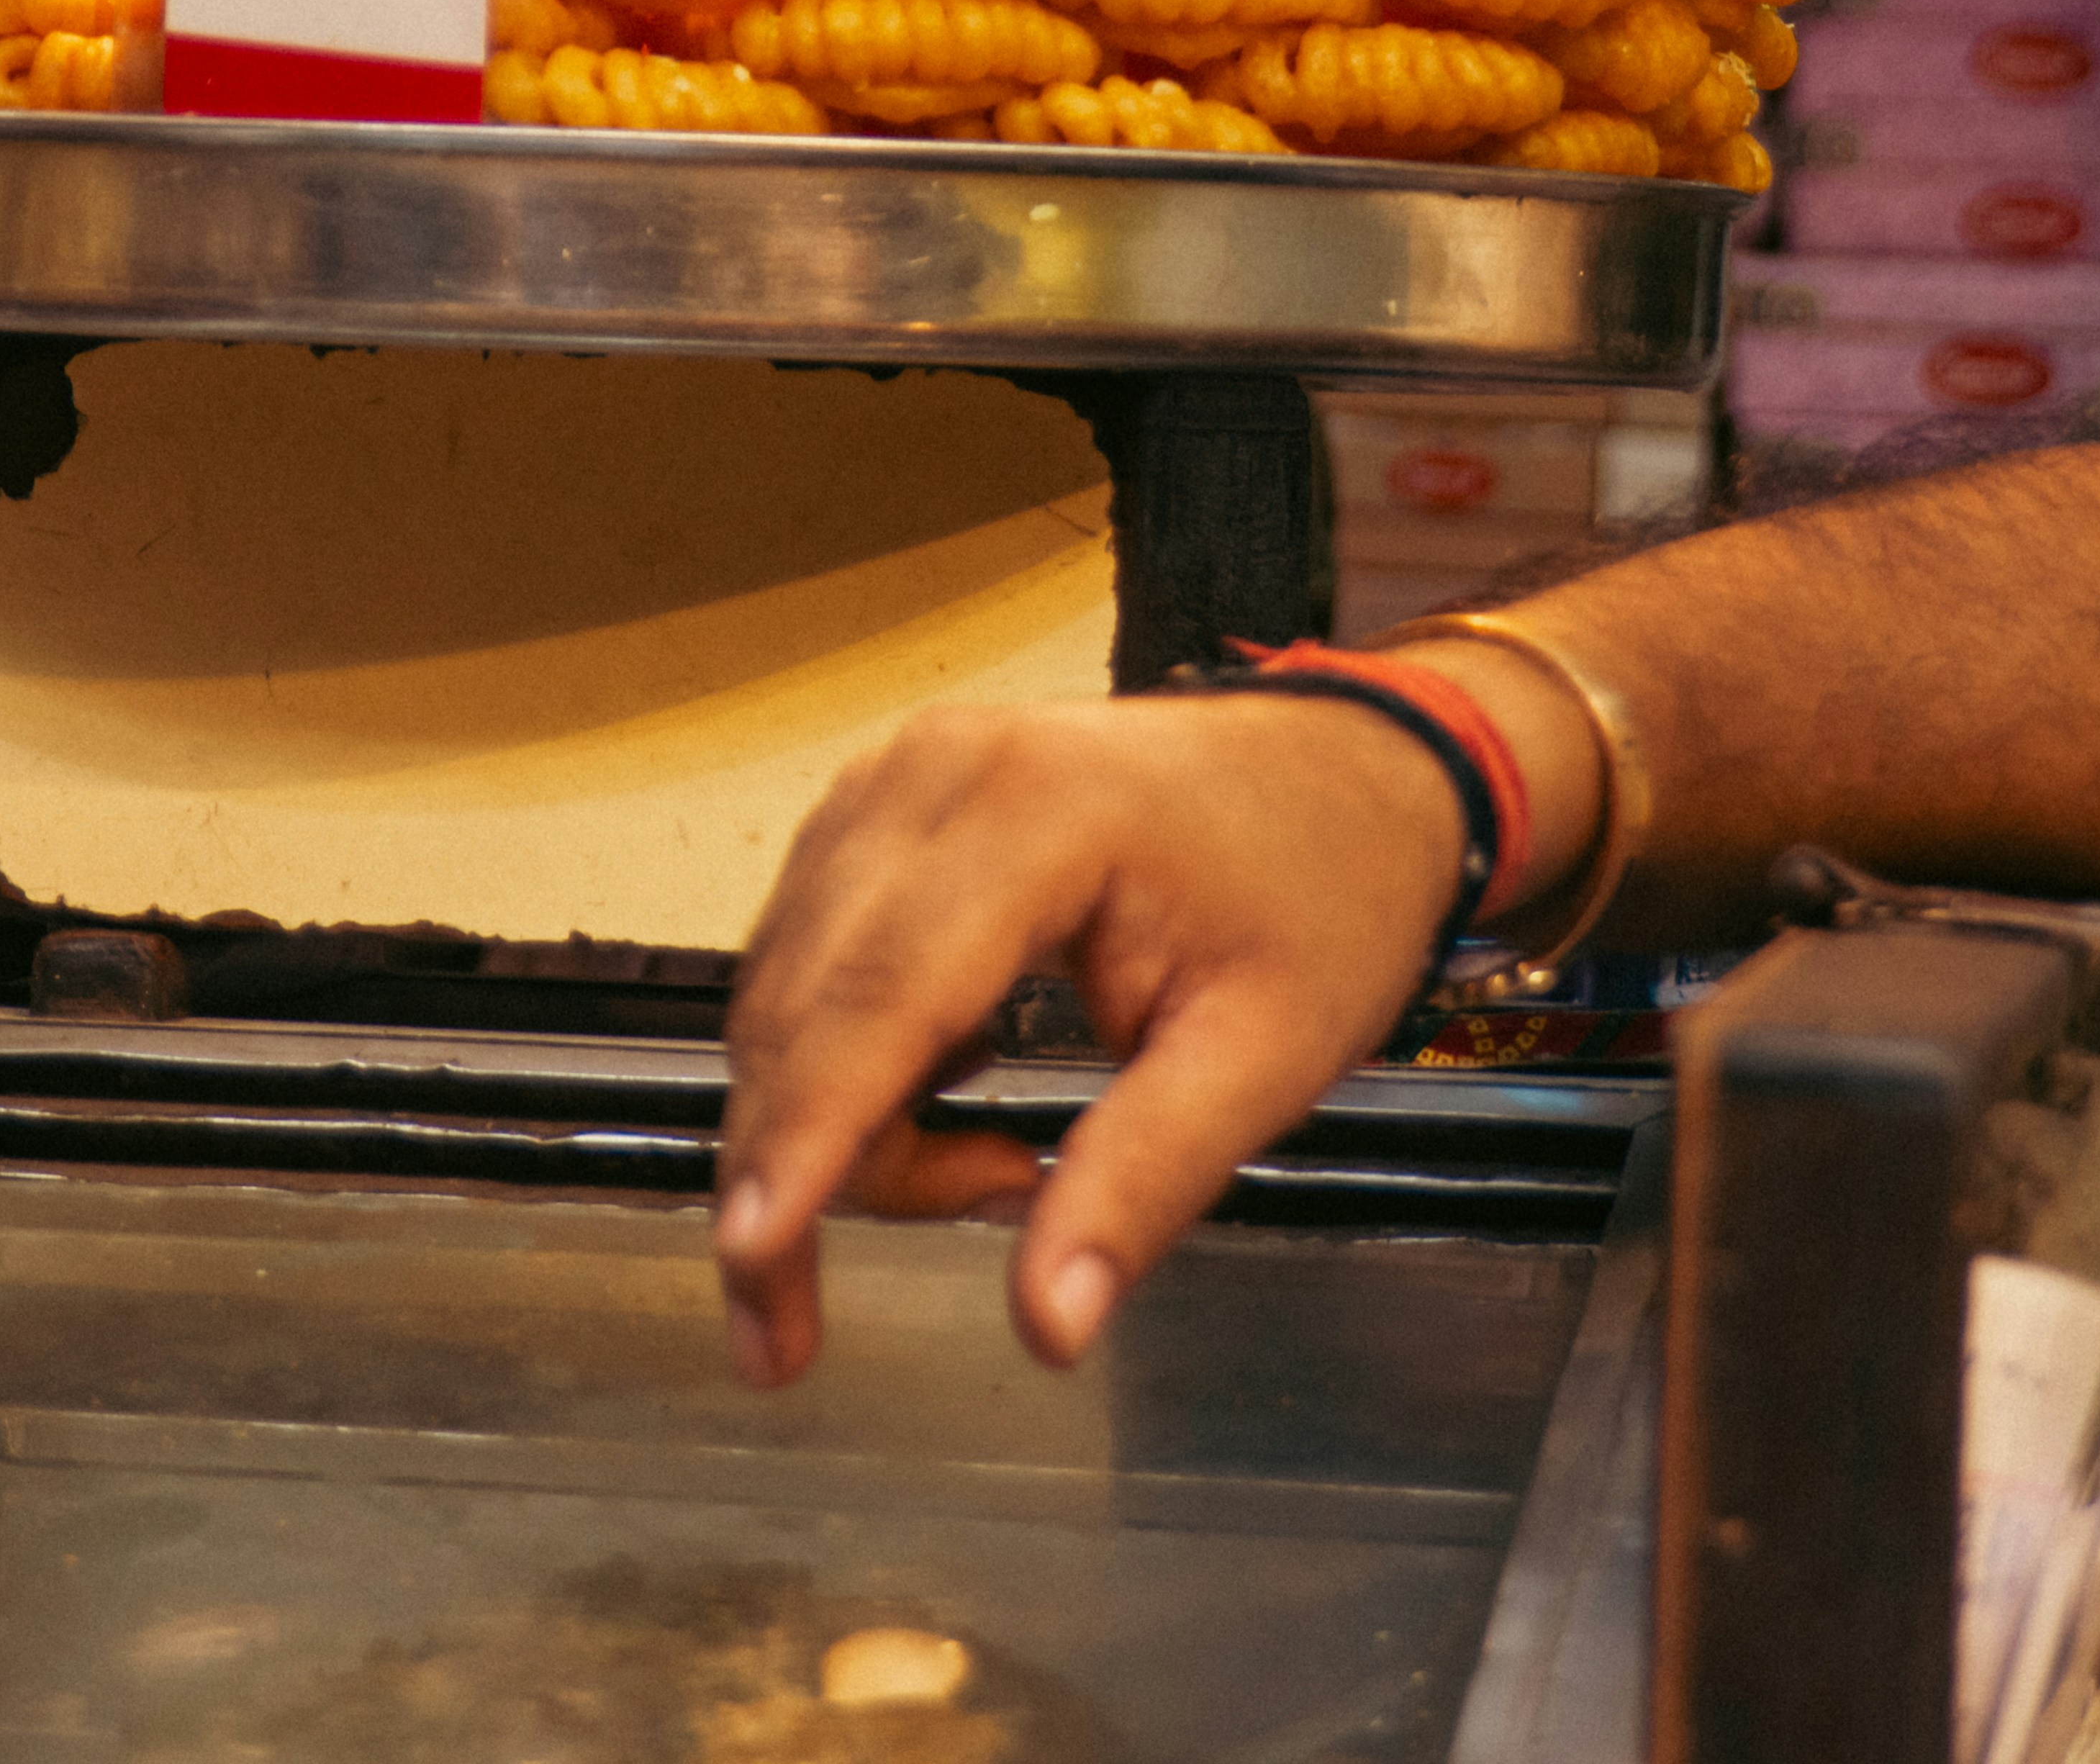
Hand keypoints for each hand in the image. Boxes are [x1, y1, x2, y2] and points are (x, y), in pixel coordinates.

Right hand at [717, 694, 1462, 1386]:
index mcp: (1039, 812)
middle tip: (809, 1329)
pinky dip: (845, 1066)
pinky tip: (946, 1103)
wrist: (1348, 770)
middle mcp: (932, 776)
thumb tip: (1047, 1325)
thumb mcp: (1267, 1057)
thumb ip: (1143, 1183)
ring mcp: (894, 781)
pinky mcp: (882, 809)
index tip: (751, 1259)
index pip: (882, 997)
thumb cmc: (1323, 892)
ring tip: (990, 1178)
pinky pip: (809, 963)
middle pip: (807, 1010)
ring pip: (786, 998)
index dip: (807, 1140)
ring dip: (833, 1129)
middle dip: (799, 1179)